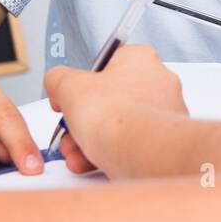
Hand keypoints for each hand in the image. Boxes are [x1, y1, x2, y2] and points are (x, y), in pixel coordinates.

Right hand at [43, 45, 187, 177]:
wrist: (141, 153)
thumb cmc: (117, 116)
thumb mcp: (68, 86)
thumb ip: (58, 79)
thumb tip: (56, 83)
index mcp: (140, 59)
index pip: (106, 64)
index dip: (82, 81)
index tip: (71, 95)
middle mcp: (158, 83)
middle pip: (109, 99)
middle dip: (83, 119)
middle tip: (69, 130)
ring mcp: (163, 113)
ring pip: (118, 125)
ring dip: (90, 140)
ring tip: (75, 153)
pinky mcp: (163, 141)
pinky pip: (130, 144)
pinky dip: (108, 153)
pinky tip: (89, 162)